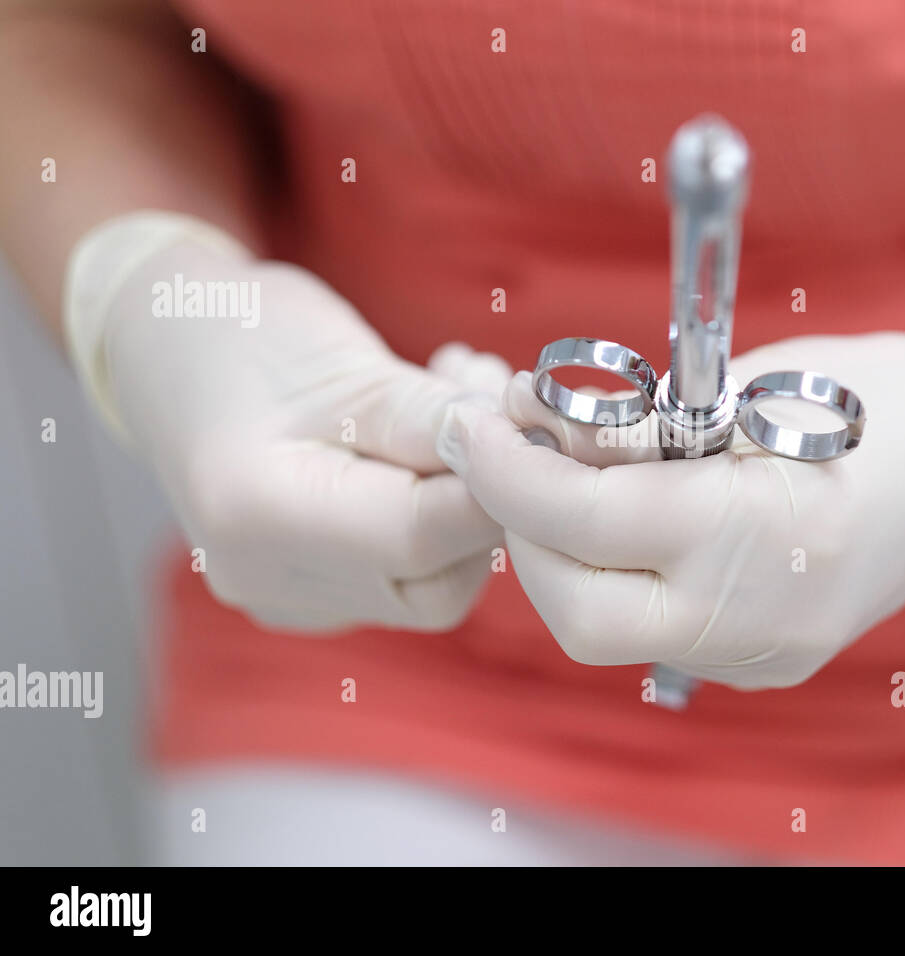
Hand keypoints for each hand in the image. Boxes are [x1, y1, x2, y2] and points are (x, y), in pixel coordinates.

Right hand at [65, 212, 511, 631]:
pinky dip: (438, 516)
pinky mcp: (314, 592)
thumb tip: (524, 448)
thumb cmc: (246, 336)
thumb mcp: (347, 362)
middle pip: (435, 579)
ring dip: (469, 501)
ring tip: (459, 405)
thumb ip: (436, 420)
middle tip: (497, 407)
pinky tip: (430, 447)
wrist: (173, 348)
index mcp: (258, 515)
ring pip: (431, 583)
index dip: (494, 485)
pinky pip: (404, 574)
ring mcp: (288, 595)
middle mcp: (267, 577)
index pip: (420, 536)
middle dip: (488, 496)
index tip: (533, 425)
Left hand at [437, 321, 904, 687]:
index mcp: (761, 526)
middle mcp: (760, 614)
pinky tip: (627, 524)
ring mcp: (766, 652)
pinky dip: (618, 576)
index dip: (509, 472)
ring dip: (564, 558)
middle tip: (516, 465)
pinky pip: (656, 632)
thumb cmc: (875, 398)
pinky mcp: (766, 662)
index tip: (472, 427)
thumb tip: (537, 433)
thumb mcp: (746, 390)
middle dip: (525, 536)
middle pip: (578, 613)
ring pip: (609, 631)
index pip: (588, 519)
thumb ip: (639, 429)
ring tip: (570, 484)